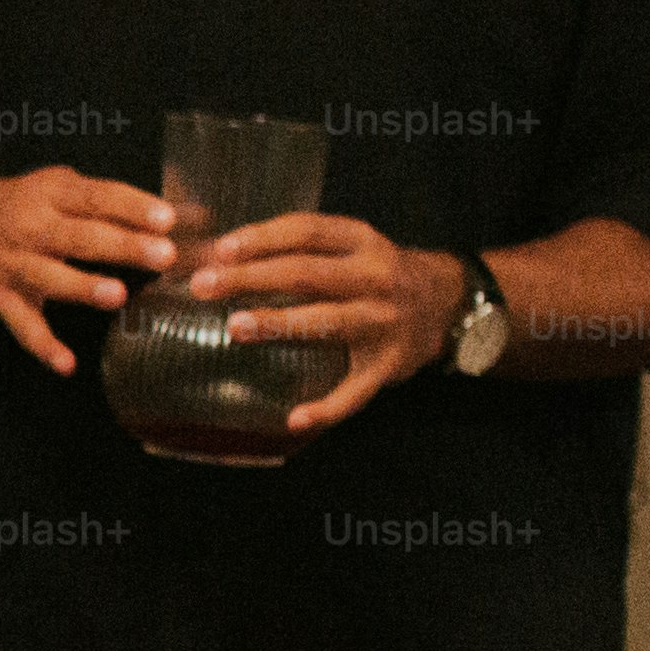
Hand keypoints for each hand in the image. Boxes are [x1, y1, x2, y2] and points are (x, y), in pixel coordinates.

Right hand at [0, 167, 175, 374]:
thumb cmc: (30, 206)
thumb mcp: (65, 188)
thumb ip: (117, 202)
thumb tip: (191, 214)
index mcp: (53, 194)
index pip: (98, 197)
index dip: (132, 207)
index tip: (168, 219)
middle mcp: (31, 227)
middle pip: (80, 236)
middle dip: (123, 246)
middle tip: (164, 256)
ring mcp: (14, 264)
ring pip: (50, 277)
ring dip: (82, 287)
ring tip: (117, 296)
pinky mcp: (1, 299)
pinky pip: (23, 326)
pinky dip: (43, 347)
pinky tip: (66, 365)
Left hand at [187, 216, 462, 435]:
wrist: (446, 303)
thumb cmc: (375, 274)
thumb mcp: (351, 248)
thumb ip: (301, 250)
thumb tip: (219, 257)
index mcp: (362, 242)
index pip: (306, 231)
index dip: (262, 238)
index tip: (219, 249)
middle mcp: (376, 278)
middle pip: (307, 274)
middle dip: (252, 278)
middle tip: (203, 286)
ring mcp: (384, 322)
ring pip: (326, 322)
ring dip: (279, 324)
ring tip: (235, 327)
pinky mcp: (388, 365)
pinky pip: (354, 392)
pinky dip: (326, 408)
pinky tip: (294, 419)